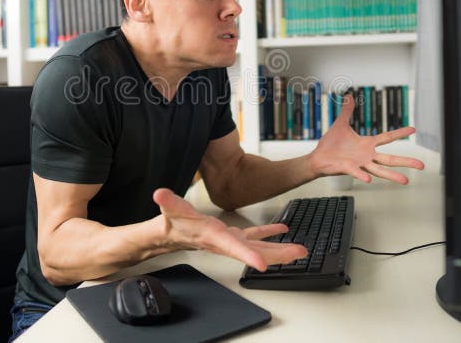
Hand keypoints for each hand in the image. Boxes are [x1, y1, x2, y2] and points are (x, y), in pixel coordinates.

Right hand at [153, 188, 307, 271]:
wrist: (171, 234)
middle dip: (278, 255)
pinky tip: (282, 230)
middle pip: (255, 252)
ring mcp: (232, 240)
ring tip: (300, 250)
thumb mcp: (170, 210)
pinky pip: (254, 236)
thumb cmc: (173, 223)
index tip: (263, 266)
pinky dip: (269, 233)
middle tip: (299, 255)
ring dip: (280, 248)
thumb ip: (167, 202)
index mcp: (214, 236)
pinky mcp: (233, 235)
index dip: (248, 255)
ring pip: (259, 247)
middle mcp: (227, 242)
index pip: (233, 247)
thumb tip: (159, 194)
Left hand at [309, 94, 424, 183]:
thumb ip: (347, 111)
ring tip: (406, 180)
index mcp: (366, 144)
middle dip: (406, 161)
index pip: (387, 138)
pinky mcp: (348, 168)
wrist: (317, 158)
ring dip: (392, 175)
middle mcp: (366, 156)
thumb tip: (349, 96)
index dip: (400, 133)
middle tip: (422, 165)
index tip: (413, 129)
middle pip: (390, 158)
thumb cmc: (330, 145)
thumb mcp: (340, 124)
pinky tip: (369, 180)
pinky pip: (356, 172)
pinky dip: (362, 176)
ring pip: (379, 170)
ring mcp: (359, 163)